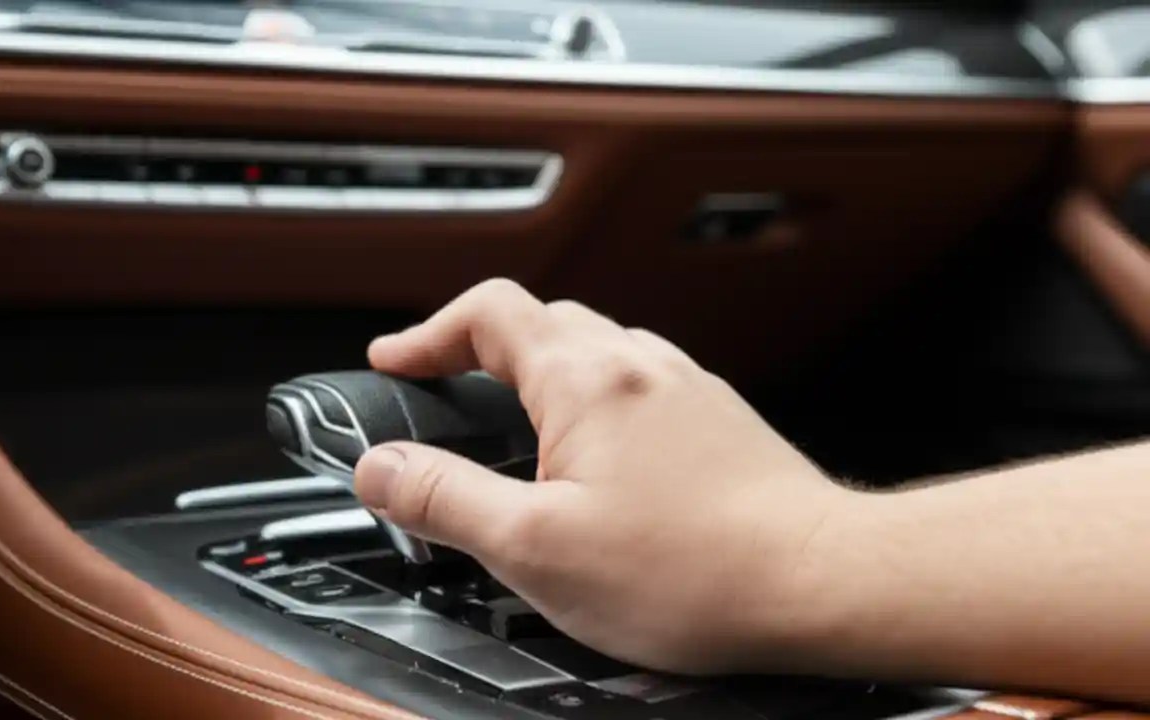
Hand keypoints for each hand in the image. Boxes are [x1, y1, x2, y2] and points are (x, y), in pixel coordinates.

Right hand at [352, 279, 854, 673]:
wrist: (820, 584)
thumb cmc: (694, 570)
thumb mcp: (536, 548)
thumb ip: (445, 500)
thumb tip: (381, 469)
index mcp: (584, 379)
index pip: (487, 312)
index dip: (427, 333)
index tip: (394, 361)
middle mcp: (639, 364)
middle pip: (541, 322)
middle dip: (480, 352)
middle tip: (446, 394)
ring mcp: (685, 388)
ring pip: (595, 351)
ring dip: (542, 376)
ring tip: (517, 431)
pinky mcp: (718, 421)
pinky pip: (639, 387)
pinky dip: (596, 405)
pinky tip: (600, 462)